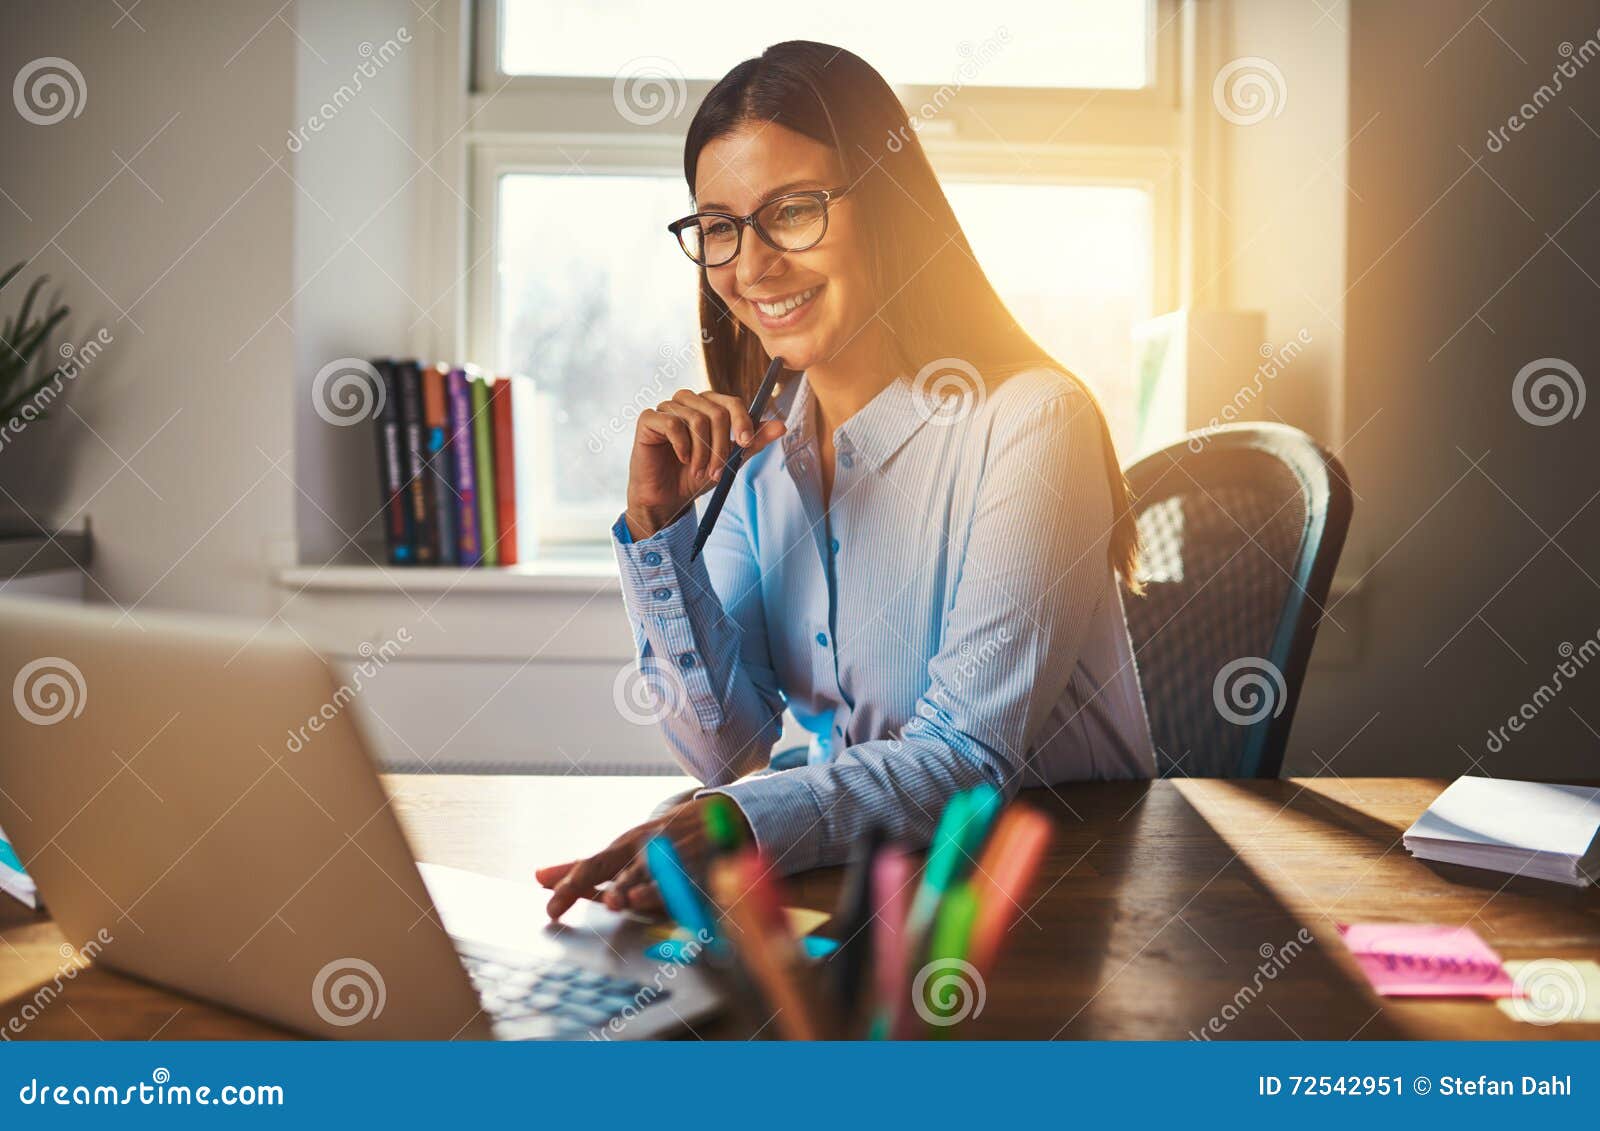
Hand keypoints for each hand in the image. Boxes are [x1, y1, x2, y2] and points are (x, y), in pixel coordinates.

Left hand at [534, 797, 750, 920]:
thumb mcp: (621, 851)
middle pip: (626, 871)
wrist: (716, 815)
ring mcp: (676, 857)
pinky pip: (691, 882)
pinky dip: (681, 889)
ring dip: (645, 889)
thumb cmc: (658, 840)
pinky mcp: (702, 867)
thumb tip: (538, 877)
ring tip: (628, 900)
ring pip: (658, 874)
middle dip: (616, 887)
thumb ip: (582, 869)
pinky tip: (676, 901)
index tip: (551, 910)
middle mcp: (647, 849)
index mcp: (624, 847)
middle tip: (608, 902)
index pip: (594, 867)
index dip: (572, 886)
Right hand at [624, 388, 785, 539]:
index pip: (732, 402)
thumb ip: (752, 442)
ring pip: (696, 419)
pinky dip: (681, 446)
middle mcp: (689, 401)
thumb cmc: (696, 476)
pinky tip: (681, 459)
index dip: (742, 421)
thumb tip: (782, 425)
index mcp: (709, 406)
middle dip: (721, 446)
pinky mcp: (649, 419)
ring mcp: (667, 408)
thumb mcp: (730, 460)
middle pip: (716, 412)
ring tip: (698, 471)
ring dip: (702, 452)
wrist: (667, 497)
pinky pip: (672, 424)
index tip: (745, 443)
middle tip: (716, 472)